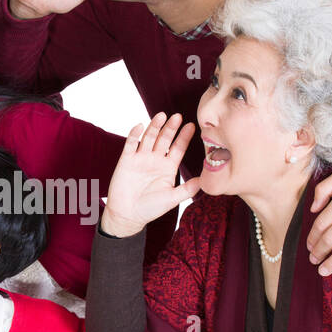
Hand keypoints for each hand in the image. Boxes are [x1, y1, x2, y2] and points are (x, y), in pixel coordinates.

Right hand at [101, 113, 199, 237]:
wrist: (127, 215)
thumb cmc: (150, 209)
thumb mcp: (172, 198)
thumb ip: (188, 189)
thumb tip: (205, 181)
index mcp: (168, 167)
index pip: (178, 148)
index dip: (184, 137)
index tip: (192, 126)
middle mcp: (155, 160)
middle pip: (164, 139)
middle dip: (171, 128)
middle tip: (178, 116)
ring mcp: (140, 158)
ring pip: (149, 138)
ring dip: (155, 126)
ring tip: (161, 116)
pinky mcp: (126, 160)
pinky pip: (131, 144)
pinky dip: (135, 134)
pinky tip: (141, 126)